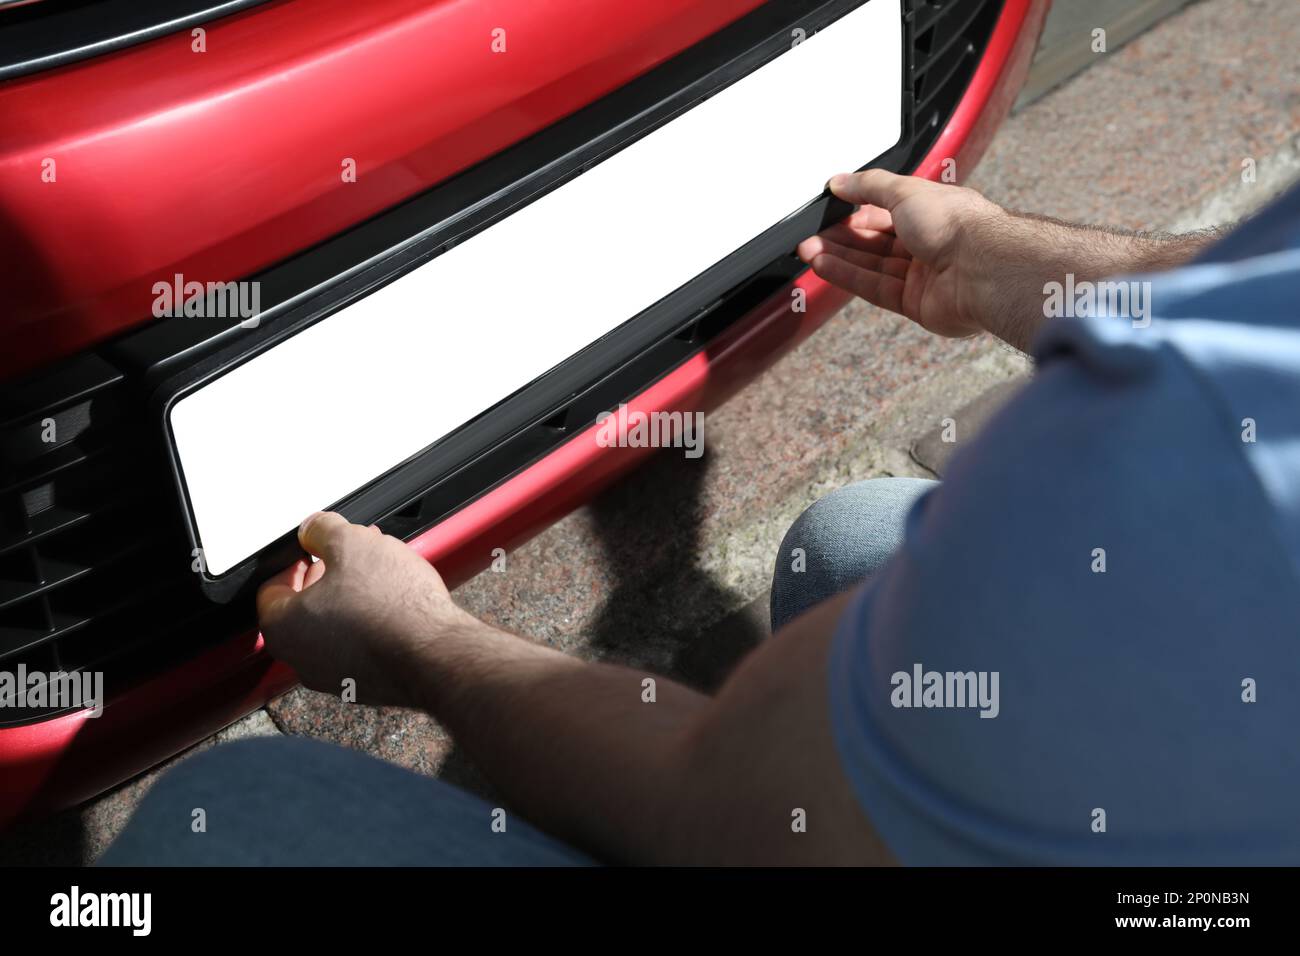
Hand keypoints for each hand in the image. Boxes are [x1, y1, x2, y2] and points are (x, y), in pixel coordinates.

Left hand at [256, 512, 472, 706]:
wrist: (436, 655)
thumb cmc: (391, 607)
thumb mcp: (352, 544)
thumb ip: (323, 530)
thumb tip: (313, 528)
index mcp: (284, 628)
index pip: (271, 590)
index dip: (293, 562)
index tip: (311, 551)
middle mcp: (302, 660)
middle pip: (303, 610)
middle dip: (326, 578)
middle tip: (349, 558)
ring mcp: (336, 678)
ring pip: (332, 630)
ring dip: (349, 601)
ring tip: (379, 576)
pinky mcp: (367, 686)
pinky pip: (359, 649)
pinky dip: (369, 626)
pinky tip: (394, 607)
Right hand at [799, 169, 1002, 340]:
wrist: (981, 269)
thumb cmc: (957, 225)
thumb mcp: (905, 190)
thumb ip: (868, 186)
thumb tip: (841, 181)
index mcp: (932, 211)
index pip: (885, 211)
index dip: (855, 210)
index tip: (828, 209)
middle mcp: (929, 243)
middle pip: (875, 241)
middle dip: (841, 237)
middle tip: (811, 235)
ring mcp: (922, 276)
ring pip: (871, 266)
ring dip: (838, 258)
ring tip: (808, 251)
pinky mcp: (915, 304)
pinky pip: (874, 288)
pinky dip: (848, 277)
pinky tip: (824, 267)